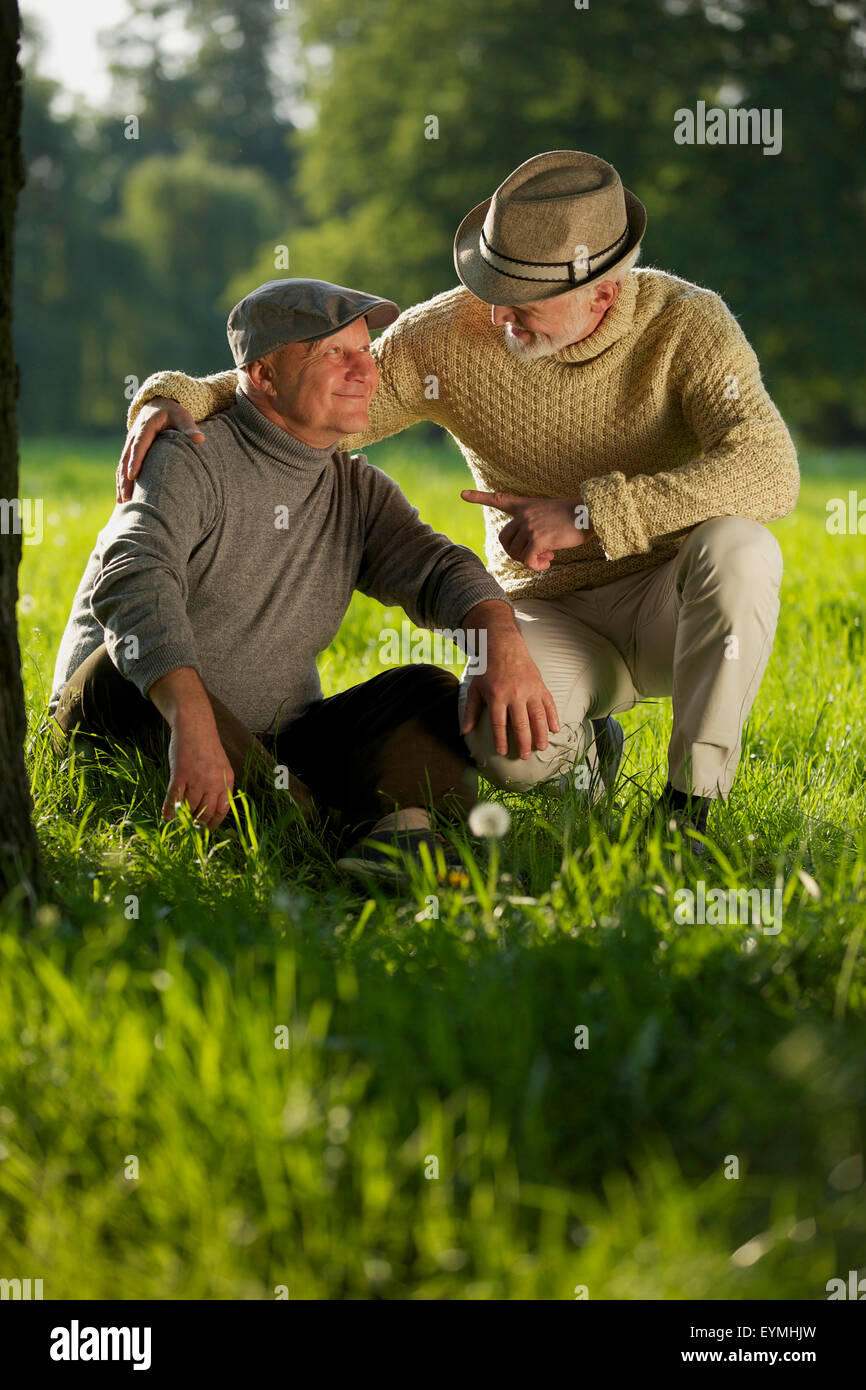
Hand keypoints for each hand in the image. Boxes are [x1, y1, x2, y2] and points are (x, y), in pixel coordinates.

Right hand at [116, 397, 203, 502]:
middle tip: (126, 497)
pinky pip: (123, 467)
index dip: (135, 460)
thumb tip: (200, 438)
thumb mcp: (182, 415)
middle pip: (127, 459)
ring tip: (122, 502)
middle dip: (125, 479)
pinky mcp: (130, 450)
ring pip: (122, 465)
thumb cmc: (173, 412)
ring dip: (121, 483)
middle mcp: (134, 436)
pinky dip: (121, 481)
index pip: (139, 445)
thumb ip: (189, 426)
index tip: (132, 475)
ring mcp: (130, 444)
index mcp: (145, 427)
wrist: (157, 404)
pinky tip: (123, 497)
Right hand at [163, 709, 234, 828]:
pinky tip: (166, 817)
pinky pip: (175, 799)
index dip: (213, 825)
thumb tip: (209, 810)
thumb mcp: (220, 767)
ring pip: (190, 808)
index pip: (222, 811)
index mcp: (227, 782)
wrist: (195, 726)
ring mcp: (197, 779)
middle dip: (197, 825)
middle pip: (205, 813)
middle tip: (188, 832)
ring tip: (177, 824)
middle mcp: (214, 783)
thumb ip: (218, 786)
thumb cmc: (206, 747)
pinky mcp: (181, 775)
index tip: (205, 833)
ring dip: (182, 819)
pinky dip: (170, 810)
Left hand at [461, 490, 593, 571]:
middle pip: (503, 539)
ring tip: (547, 557)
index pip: (498, 499)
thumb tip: (531, 554)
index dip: (479, 497)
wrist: (590, 513)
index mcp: (525, 505)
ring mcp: (529, 526)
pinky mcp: (538, 539)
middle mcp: (524, 514)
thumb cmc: (574, 517)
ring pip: (516, 553)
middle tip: (533, 556)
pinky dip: (536, 565)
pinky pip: (527, 560)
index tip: (462, 494)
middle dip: (514, 552)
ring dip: (530, 560)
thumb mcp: (549, 516)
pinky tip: (548, 561)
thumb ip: (534, 528)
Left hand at [461, 605, 559, 758]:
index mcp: (497, 696)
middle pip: (520, 723)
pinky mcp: (540, 686)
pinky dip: (553, 717)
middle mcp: (515, 694)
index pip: (499, 724)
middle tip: (524, 756)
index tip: (503, 752)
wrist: (503, 645)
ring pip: (538, 716)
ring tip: (541, 748)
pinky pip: (549, 704)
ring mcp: (530, 690)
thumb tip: (464, 732)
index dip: (501, 740)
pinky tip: (555, 730)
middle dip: (523, 742)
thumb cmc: (487, 669)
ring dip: (540, 734)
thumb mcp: (475, 689)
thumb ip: (471, 711)